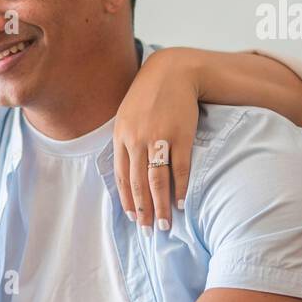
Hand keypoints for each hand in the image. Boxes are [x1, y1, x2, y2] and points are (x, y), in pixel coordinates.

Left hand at [113, 48, 198, 230]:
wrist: (172, 71)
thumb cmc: (148, 96)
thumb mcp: (126, 116)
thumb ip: (124, 142)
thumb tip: (125, 171)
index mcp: (121, 137)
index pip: (121, 177)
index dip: (127, 200)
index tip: (132, 217)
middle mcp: (136, 140)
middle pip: (138, 184)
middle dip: (142, 210)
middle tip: (148, 230)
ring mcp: (158, 138)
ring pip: (157, 180)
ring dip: (160, 206)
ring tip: (164, 224)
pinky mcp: (180, 135)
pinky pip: (179, 168)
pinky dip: (180, 187)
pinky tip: (180, 202)